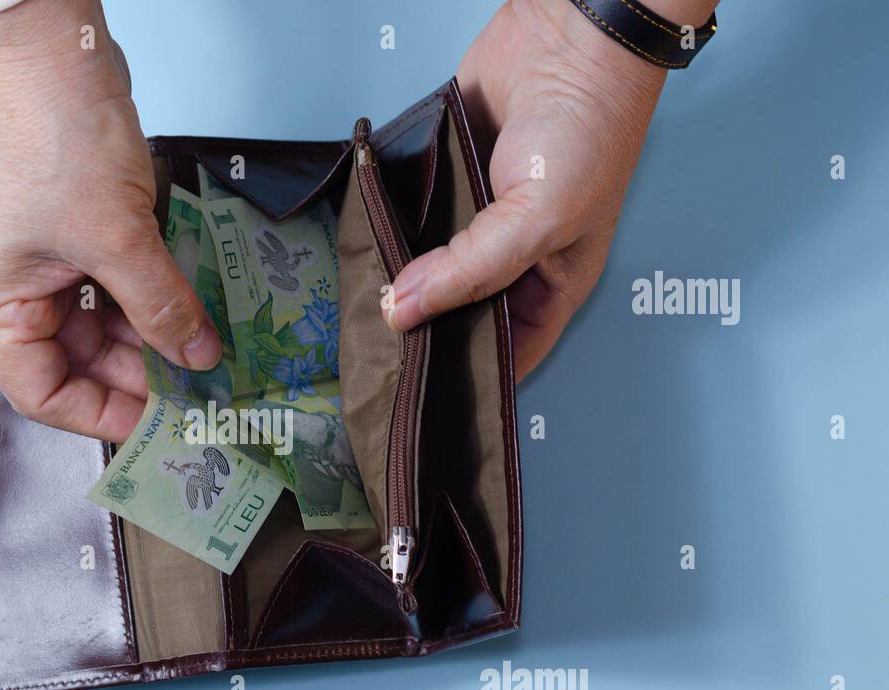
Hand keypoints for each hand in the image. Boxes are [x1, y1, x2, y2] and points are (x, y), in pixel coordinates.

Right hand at [0, 0, 219, 441]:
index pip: (43, 392)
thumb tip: (199, 360)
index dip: (102, 414)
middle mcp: (10, 290)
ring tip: (202, 353)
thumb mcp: (119, 239)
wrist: (54, 49)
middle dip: (136, 374)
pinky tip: (188, 310)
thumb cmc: (56, 139)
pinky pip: (110, 285)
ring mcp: (41, 260)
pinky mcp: (71, 231)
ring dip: (148, 336)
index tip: (160, 423)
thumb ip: (162, 308)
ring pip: (99, 323)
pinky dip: (146, 299)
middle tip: (197, 391)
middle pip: (75, 360)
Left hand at [387, 0, 684, 379]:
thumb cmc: (589, 127)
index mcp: (551, 283)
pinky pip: (405, 219)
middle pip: (458, 316)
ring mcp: (472, 221)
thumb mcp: (540, 219)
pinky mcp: (441, 180)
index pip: (508, 354)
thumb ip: (469, 272)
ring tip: (353, 314)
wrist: (569, 32)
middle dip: (422, 333)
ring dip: (396, 284)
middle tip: (372, 356)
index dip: (471, 381)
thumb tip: (401, 312)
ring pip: (425, 270)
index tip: (420, 400)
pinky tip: (356, 252)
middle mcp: (510, 259)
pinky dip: (383, 232)